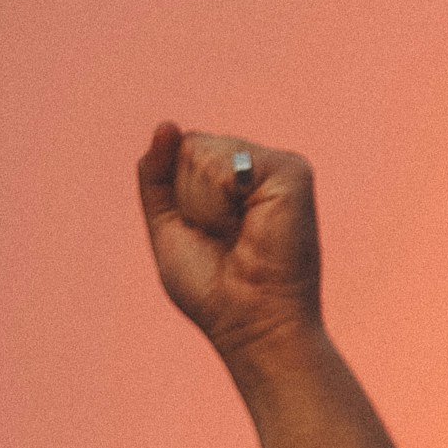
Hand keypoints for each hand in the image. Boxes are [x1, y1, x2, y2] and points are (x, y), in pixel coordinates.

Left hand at [138, 125, 320, 363]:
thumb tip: (167, 124)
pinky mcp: (292, 172)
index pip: (182, 151)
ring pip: (200, 151)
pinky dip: (221, 202)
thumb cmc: (214, 289)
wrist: (250, 322)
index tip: (208, 237)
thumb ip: (156, 173)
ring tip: (237, 235)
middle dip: (189, 199)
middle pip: (188, 146)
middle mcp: (256, 167)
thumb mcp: (167, 224)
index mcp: (233, 177)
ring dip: (203, 204)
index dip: (179, 197)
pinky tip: (249, 227)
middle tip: (223, 239)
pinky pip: (224, 163)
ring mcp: (276, 166)